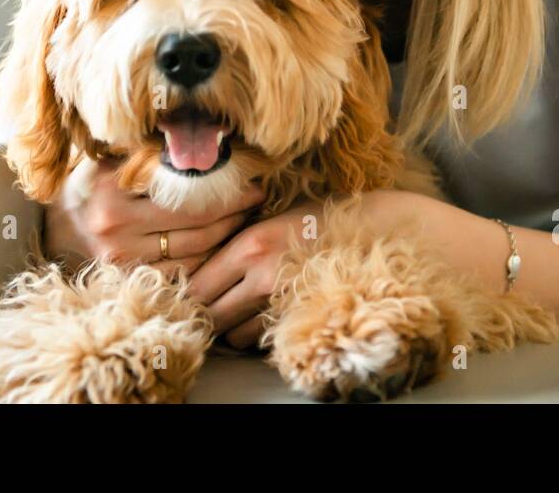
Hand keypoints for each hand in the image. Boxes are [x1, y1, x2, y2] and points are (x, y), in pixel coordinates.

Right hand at [42, 155, 265, 278]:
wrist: (61, 226)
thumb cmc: (97, 182)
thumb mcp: (115, 157)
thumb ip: (152, 149)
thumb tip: (206, 133)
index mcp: (112, 188)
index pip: (185, 191)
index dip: (225, 186)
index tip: (251, 177)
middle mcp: (113, 227)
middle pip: (195, 223)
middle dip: (234, 210)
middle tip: (257, 197)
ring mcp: (120, 260)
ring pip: (195, 251)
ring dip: (227, 235)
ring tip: (246, 216)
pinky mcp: (128, 281)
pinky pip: (183, 274)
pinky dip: (208, 259)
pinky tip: (222, 243)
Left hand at [184, 199, 324, 349]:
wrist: (368, 230)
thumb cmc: (316, 219)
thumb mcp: (269, 219)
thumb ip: (235, 242)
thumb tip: (200, 265)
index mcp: (249, 245)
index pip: (198, 286)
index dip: (190, 296)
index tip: (191, 295)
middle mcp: (261, 274)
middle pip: (211, 316)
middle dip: (207, 317)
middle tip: (212, 309)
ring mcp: (282, 300)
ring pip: (235, 335)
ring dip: (233, 329)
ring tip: (242, 312)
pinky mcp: (299, 316)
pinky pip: (263, 339)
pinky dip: (258, 334)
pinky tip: (265, 316)